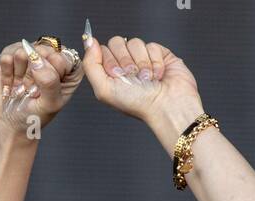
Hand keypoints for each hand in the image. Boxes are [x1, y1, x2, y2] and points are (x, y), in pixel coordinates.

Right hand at [0, 39, 84, 136]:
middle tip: (32, 89)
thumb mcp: (50, 104)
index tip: (45, 91)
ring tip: (22, 85)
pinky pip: (8, 54)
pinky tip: (11, 82)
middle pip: (44, 50)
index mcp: (70, 69)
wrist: (10, 123)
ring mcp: (33, 51)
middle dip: (34, 73)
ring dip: (20, 72)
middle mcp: (53, 56)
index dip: (50, 74)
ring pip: (25, 49)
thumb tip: (37, 60)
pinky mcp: (13, 52)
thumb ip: (49, 82)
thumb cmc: (34, 116)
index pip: (63, 58)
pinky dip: (7, 72)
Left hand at [81, 30, 204, 129]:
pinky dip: (155, 61)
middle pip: (117, 42)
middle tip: (132, 77)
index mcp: (110, 73)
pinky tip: (158, 75)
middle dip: (125, 61)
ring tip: (147, 79)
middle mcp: (124, 65)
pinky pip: (152, 45)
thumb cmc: (137, 104)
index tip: (116, 75)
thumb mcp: (104, 89)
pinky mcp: (158, 54)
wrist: (166, 105)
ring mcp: (141, 58)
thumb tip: (89, 41)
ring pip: (135, 42)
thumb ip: (91, 65)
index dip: (109, 61)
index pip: (102, 50)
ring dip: (141, 63)